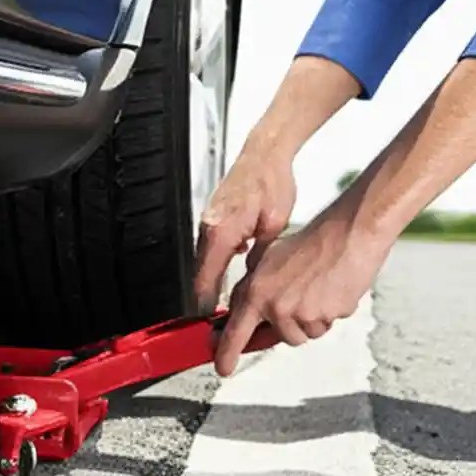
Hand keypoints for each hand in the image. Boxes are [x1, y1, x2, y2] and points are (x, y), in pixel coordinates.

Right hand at [193, 152, 296, 313]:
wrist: (264, 153)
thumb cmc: (270, 182)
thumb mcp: (275, 226)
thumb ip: (261, 255)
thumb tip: (258, 275)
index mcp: (221, 231)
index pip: (206, 278)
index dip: (207, 304)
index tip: (211, 322)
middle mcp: (208, 227)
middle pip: (199, 272)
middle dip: (206, 296)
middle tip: (216, 319)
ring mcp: (208, 220)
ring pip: (203, 260)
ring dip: (211, 280)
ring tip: (222, 301)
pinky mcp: (213, 216)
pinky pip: (209, 247)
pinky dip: (215, 263)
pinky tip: (229, 272)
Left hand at [213, 214, 390, 375]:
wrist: (347, 236)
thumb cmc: (311, 243)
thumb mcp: (267, 257)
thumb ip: (253, 284)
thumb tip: (244, 306)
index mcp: (257, 291)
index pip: (236, 331)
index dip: (227, 352)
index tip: (223, 367)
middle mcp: (277, 306)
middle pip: (281, 335)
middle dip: (289, 323)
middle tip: (299, 297)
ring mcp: (303, 314)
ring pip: (305, 333)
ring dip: (311, 319)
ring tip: (317, 289)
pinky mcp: (328, 317)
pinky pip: (326, 325)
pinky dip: (329, 313)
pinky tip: (330, 290)